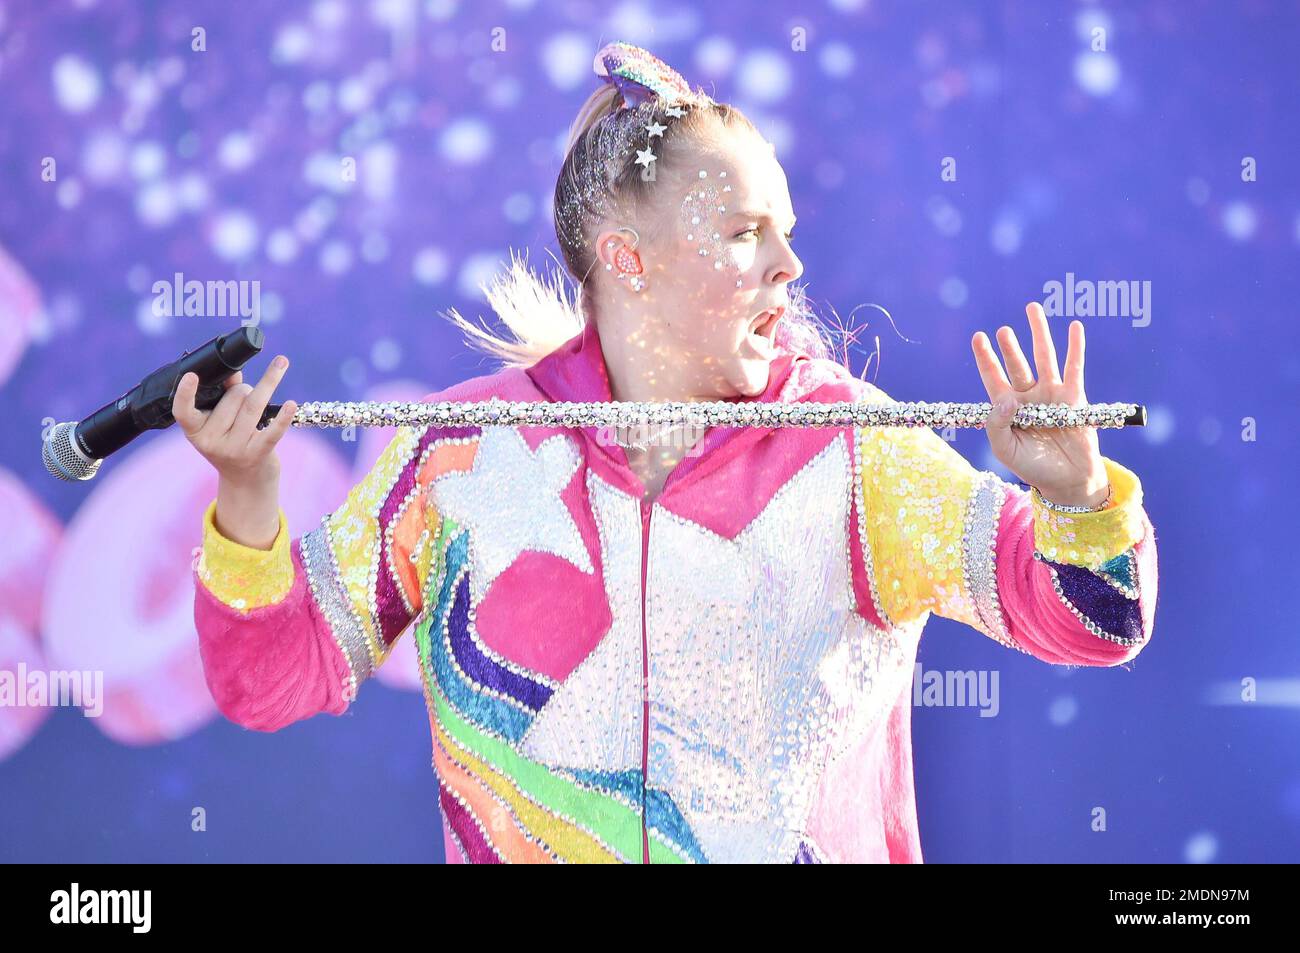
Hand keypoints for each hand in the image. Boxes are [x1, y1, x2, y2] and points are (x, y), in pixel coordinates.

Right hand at [173, 357, 296, 549]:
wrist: (245, 481)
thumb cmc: (231, 441)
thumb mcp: (219, 423)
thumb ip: (224, 394)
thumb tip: (234, 371)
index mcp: (195, 432)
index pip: (183, 412)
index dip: (185, 394)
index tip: (191, 375)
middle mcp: (211, 442)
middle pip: (232, 399)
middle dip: (244, 387)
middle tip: (249, 390)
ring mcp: (234, 450)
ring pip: (252, 406)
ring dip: (266, 386)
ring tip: (278, 367)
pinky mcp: (257, 455)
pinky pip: (271, 432)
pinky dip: (283, 417)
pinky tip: (291, 404)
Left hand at [970, 303, 1108, 506]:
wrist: (1068, 480)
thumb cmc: (1032, 467)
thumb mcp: (1005, 449)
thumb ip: (997, 424)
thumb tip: (1004, 398)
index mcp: (1008, 408)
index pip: (993, 378)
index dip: (985, 358)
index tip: (978, 337)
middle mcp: (1029, 397)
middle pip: (1017, 363)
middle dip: (1010, 345)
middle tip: (1003, 329)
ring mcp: (1052, 395)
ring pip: (1044, 357)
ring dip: (1039, 333)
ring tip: (1033, 309)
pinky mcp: (1075, 398)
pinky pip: (1074, 367)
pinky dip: (1075, 347)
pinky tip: (1075, 326)